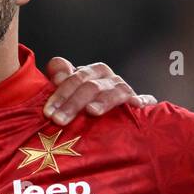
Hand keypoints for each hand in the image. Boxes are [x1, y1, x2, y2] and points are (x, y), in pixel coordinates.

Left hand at [42, 57, 156, 124]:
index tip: (48, 111)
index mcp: (91, 73)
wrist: (119, 117)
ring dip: (102, 101)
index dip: (60, 92)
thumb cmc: (88, 105)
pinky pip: (144, 100)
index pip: (75, 77)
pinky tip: (136, 105)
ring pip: (113, 91)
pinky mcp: (142, 102)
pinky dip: (141, 101)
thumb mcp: (71, 94)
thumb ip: (62, 83)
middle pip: (90, 85)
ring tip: (91, 111)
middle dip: (73, 103)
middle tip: (59, 120)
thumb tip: (56, 76)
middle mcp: (108, 77)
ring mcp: (125, 89)